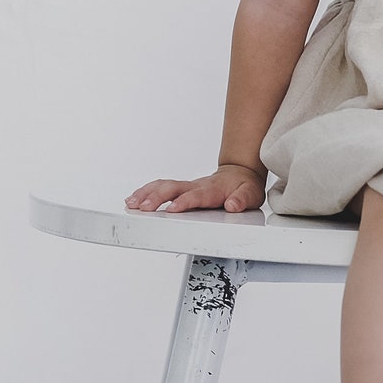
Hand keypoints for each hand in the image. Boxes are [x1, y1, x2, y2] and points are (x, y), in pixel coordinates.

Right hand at [125, 162, 265, 213]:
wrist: (239, 173)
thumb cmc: (243, 186)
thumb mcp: (250, 194)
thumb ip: (242, 199)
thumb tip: (233, 205)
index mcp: (212, 190)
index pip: (196, 196)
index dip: (184, 202)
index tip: (172, 209)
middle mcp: (196, 186)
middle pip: (173, 188)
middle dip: (157, 197)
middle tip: (143, 208)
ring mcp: (187, 186)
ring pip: (163, 186)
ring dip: (146, 193)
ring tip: (131, 203)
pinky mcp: (181, 188)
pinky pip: (160, 187)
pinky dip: (146, 191)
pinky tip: (134, 199)